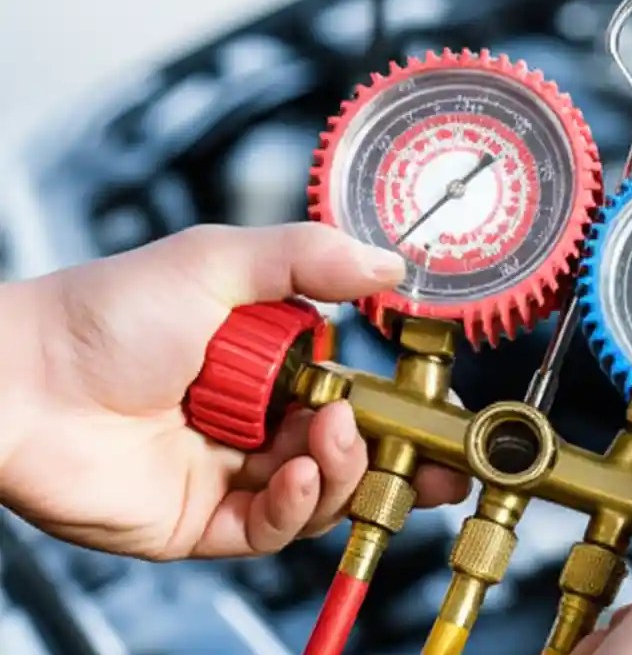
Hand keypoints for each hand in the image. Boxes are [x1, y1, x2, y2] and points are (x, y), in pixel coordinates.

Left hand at [0, 223, 470, 560]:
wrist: (17, 380)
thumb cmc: (101, 315)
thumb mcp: (216, 261)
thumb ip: (309, 257)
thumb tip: (389, 263)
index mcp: (268, 362)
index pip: (356, 389)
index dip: (399, 403)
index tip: (433, 403)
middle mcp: (256, 420)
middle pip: (351, 450)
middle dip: (392, 451)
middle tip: (421, 446)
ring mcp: (231, 472)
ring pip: (323, 492)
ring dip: (344, 470)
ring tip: (334, 437)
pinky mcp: (203, 522)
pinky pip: (274, 529)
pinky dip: (299, 506)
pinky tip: (295, 473)